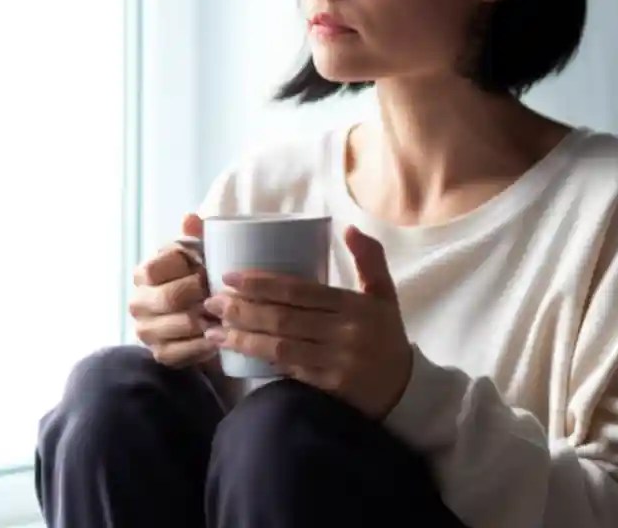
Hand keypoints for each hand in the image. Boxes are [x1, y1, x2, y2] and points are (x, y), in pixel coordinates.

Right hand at [129, 213, 217, 367]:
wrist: (202, 316)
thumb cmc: (199, 278)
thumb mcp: (199, 254)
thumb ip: (195, 235)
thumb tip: (190, 218)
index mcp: (144, 273)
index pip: (156, 268)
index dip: (185, 268)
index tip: (206, 268)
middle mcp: (138, 302)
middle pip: (170, 298)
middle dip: (200, 295)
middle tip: (219, 293)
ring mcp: (146, 331)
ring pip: (180, 325)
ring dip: (207, 320)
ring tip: (224, 313)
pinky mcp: (159, 354)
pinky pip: (183, 352)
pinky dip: (205, 344)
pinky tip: (218, 336)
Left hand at [202, 225, 412, 418]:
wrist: (405, 389)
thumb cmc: (387, 335)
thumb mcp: (385, 294)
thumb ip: (370, 259)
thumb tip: (348, 228)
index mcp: (354, 306)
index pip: (300, 291)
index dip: (262, 284)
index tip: (230, 277)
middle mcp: (344, 333)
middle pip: (284, 318)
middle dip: (243, 309)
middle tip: (211, 301)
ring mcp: (336, 362)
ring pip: (281, 347)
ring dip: (243, 338)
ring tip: (214, 330)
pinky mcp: (329, 387)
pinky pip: (289, 370)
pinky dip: (262, 360)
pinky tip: (239, 352)